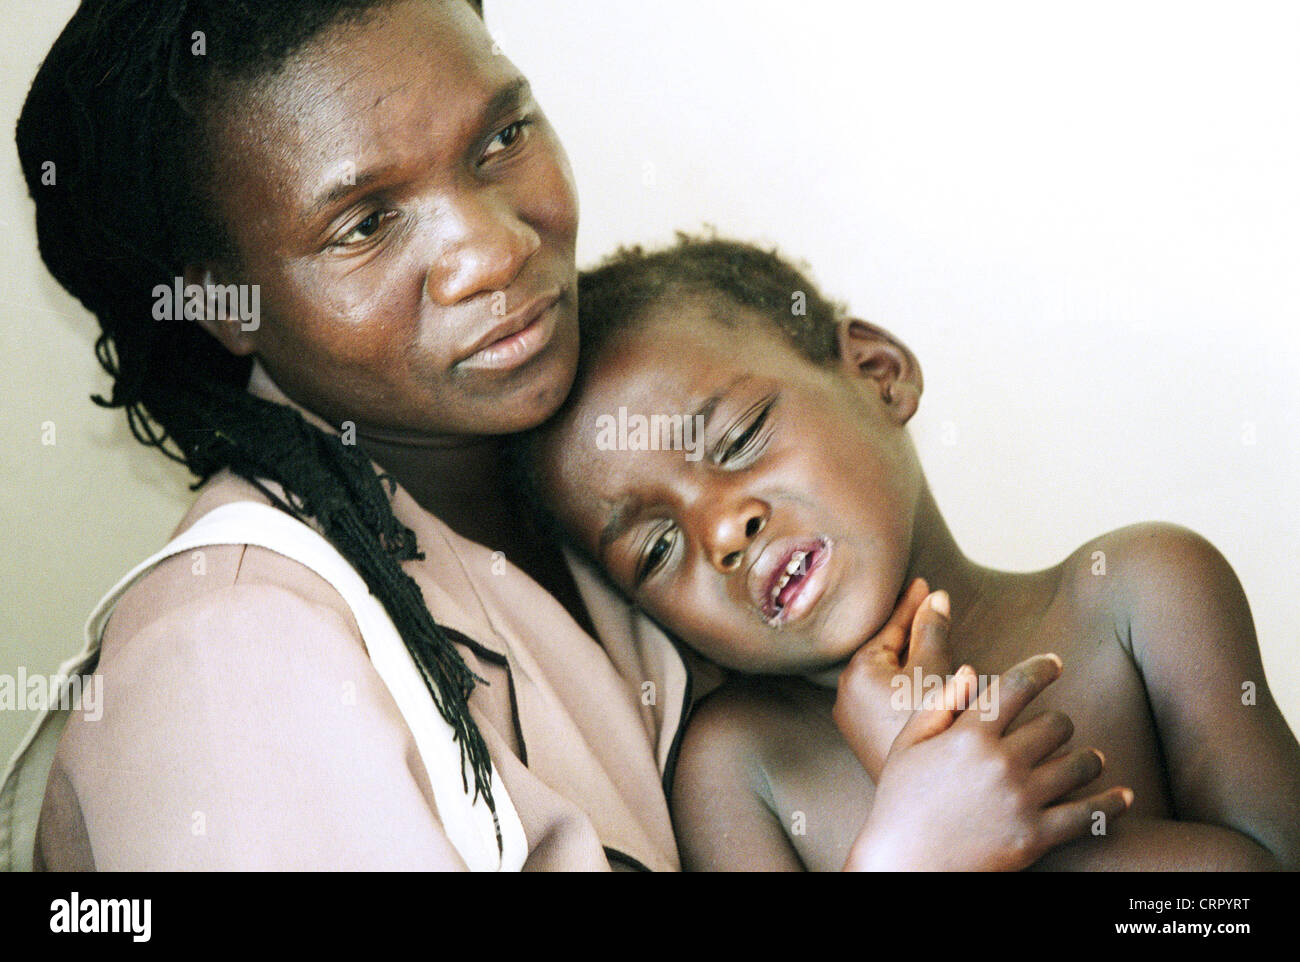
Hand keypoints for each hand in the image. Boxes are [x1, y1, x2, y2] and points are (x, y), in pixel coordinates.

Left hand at [832, 578, 952, 780]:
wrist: (923, 789)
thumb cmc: (931, 726)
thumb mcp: (934, 671)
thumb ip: (931, 631)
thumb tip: (935, 598)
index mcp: (856, 672)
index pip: (887, 627)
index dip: (910, 604)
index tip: (924, 583)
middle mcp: (844, 693)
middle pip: (883, 650)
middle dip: (908, 628)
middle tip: (928, 602)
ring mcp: (851, 717)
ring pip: (884, 674)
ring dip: (907, 655)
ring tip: (929, 633)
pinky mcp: (863, 736)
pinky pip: (883, 696)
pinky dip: (903, 682)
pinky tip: (922, 676)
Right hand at [843, 653, 1132, 870]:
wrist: (903, 866)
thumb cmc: (899, 803)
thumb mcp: (906, 746)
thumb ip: (938, 705)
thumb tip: (970, 672)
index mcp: (969, 735)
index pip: (1017, 686)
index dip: (1042, 669)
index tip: (1055, 664)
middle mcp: (1001, 762)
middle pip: (1056, 725)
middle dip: (1058, 725)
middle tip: (1056, 731)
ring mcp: (1022, 800)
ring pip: (1080, 764)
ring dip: (1088, 759)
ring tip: (1089, 760)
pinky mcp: (1036, 836)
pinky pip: (1089, 815)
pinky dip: (1111, 804)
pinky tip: (1123, 796)